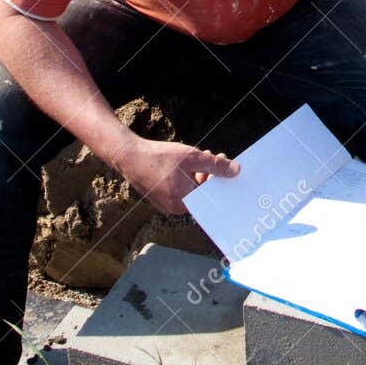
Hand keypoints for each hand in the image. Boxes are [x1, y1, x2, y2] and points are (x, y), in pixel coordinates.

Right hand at [118, 137, 238, 214]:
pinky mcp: (161, 197)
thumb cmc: (159, 157)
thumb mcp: (192, 157)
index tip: (224, 163)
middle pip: (202, 193)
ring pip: (191, 189)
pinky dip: (186, 177)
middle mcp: (176, 208)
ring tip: (197, 156)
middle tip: (213, 156)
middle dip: (210, 174)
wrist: (129, 156)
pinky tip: (186, 163)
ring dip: (198, 173)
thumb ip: (215, 165)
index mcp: (184, 203)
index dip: (219, 179)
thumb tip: (236, 171)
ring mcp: (167, 204)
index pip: (211, 195)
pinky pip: (180, 189)